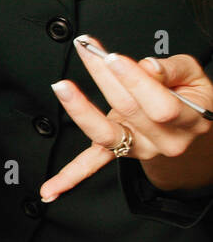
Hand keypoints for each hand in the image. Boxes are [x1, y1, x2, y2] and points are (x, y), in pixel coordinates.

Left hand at [41, 41, 212, 200]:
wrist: (190, 125)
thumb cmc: (190, 95)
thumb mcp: (194, 76)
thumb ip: (173, 69)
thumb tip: (147, 66)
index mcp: (190, 119)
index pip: (160, 104)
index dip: (135, 81)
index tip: (114, 58)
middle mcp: (164, 140)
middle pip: (128, 109)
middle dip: (104, 77)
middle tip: (88, 50)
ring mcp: (139, 149)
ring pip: (105, 132)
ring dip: (80, 109)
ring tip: (61, 86)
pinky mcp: (119, 152)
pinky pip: (93, 165)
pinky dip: (69, 176)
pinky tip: (48, 190)